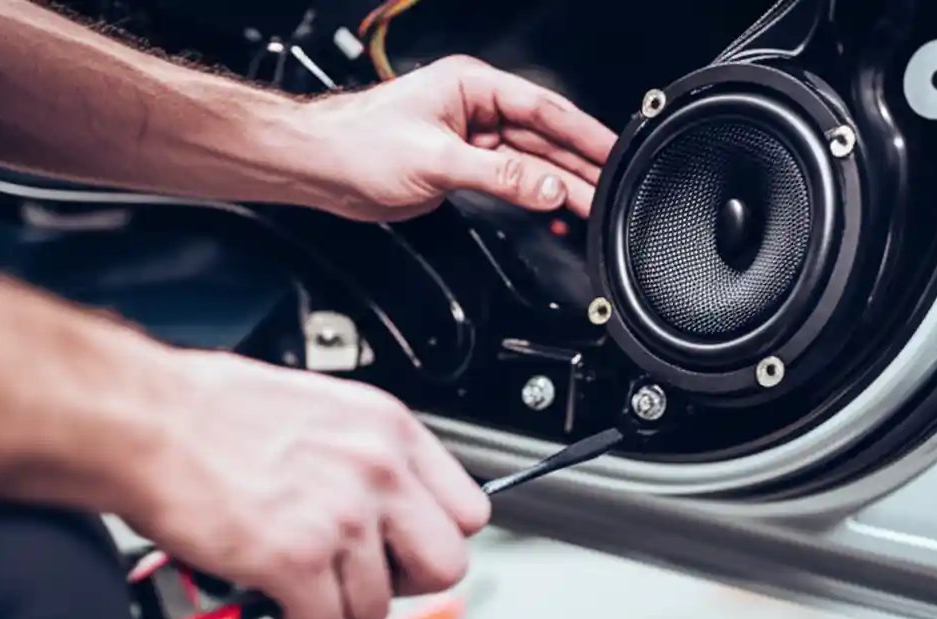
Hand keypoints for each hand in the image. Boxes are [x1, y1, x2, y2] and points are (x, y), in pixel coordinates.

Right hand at [121, 350, 489, 618]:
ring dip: (335, 598)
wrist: (148, 421)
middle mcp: (377, 472)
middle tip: (361, 571)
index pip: (468, 510)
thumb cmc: (215, 411)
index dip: (434, 537)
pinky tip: (269, 581)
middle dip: (403, 580)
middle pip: (445, 565)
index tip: (407, 544)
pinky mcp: (297, 561)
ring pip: (377, 603)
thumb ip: (371, 454)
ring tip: (296, 567)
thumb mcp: (324, 408)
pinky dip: (294, 614)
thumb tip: (398, 499)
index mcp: (390, 430)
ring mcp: (341, 519)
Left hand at [303, 55, 617, 221]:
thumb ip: (499, 175)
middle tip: (613, 189)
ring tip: (595, 207)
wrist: (322, 167)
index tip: (614, 152)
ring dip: (560, 186)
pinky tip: (552, 212)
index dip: (584, 132)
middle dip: (579, 165)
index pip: (544, 108)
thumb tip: (547, 188)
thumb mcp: (437, 159)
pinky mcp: (462, 168)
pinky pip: (510, 182)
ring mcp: (471, 140)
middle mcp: (476, 110)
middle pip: (543, 138)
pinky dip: (532, 198)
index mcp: (472, 86)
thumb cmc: (359, 143)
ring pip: (530, 163)